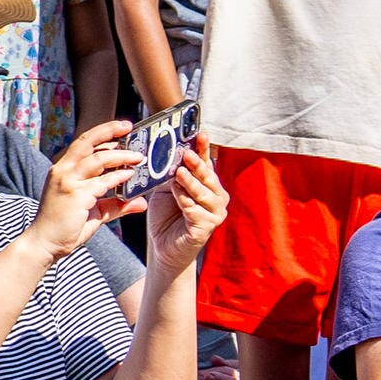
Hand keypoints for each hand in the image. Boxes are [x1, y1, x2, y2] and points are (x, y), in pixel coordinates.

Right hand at [30, 120, 149, 261]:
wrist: (45, 243)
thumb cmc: (66, 228)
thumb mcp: (94, 212)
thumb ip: (116, 205)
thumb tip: (140, 202)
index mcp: (63, 170)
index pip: (83, 145)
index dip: (103, 135)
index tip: (122, 132)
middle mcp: (63, 171)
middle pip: (86, 141)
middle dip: (108, 130)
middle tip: (128, 126)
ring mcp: (68, 181)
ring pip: (97, 159)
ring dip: (121, 156)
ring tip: (138, 157)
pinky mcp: (75, 194)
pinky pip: (102, 182)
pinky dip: (118, 177)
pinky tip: (130, 176)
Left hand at [142, 142, 228, 270]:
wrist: (163, 246)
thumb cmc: (166, 216)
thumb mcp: (166, 190)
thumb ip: (170, 174)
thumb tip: (165, 153)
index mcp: (207, 185)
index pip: (205, 162)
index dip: (203, 148)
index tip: (200, 133)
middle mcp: (216, 197)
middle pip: (207, 176)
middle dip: (197, 164)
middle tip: (187, 153)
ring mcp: (214, 213)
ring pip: (203, 193)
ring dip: (191, 182)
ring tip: (179, 172)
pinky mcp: (206, 228)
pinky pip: (196, 212)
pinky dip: (186, 202)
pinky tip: (178, 195)